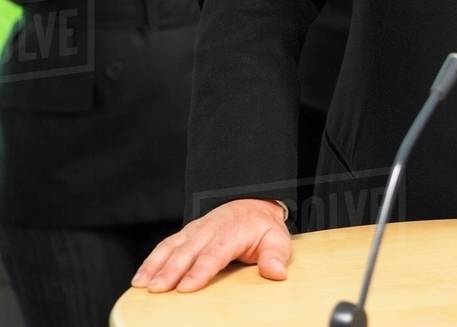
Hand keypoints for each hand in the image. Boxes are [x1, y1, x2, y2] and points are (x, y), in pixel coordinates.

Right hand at [131, 199, 290, 292]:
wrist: (253, 205)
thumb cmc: (263, 228)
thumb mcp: (278, 239)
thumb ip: (276, 256)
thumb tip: (277, 272)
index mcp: (233, 231)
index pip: (215, 252)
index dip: (200, 270)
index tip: (187, 287)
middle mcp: (210, 228)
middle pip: (188, 251)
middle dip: (171, 270)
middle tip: (158, 289)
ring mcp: (195, 230)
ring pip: (172, 246)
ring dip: (155, 265)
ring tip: (142, 285)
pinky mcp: (185, 234)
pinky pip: (165, 245)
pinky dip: (151, 260)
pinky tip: (140, 278)